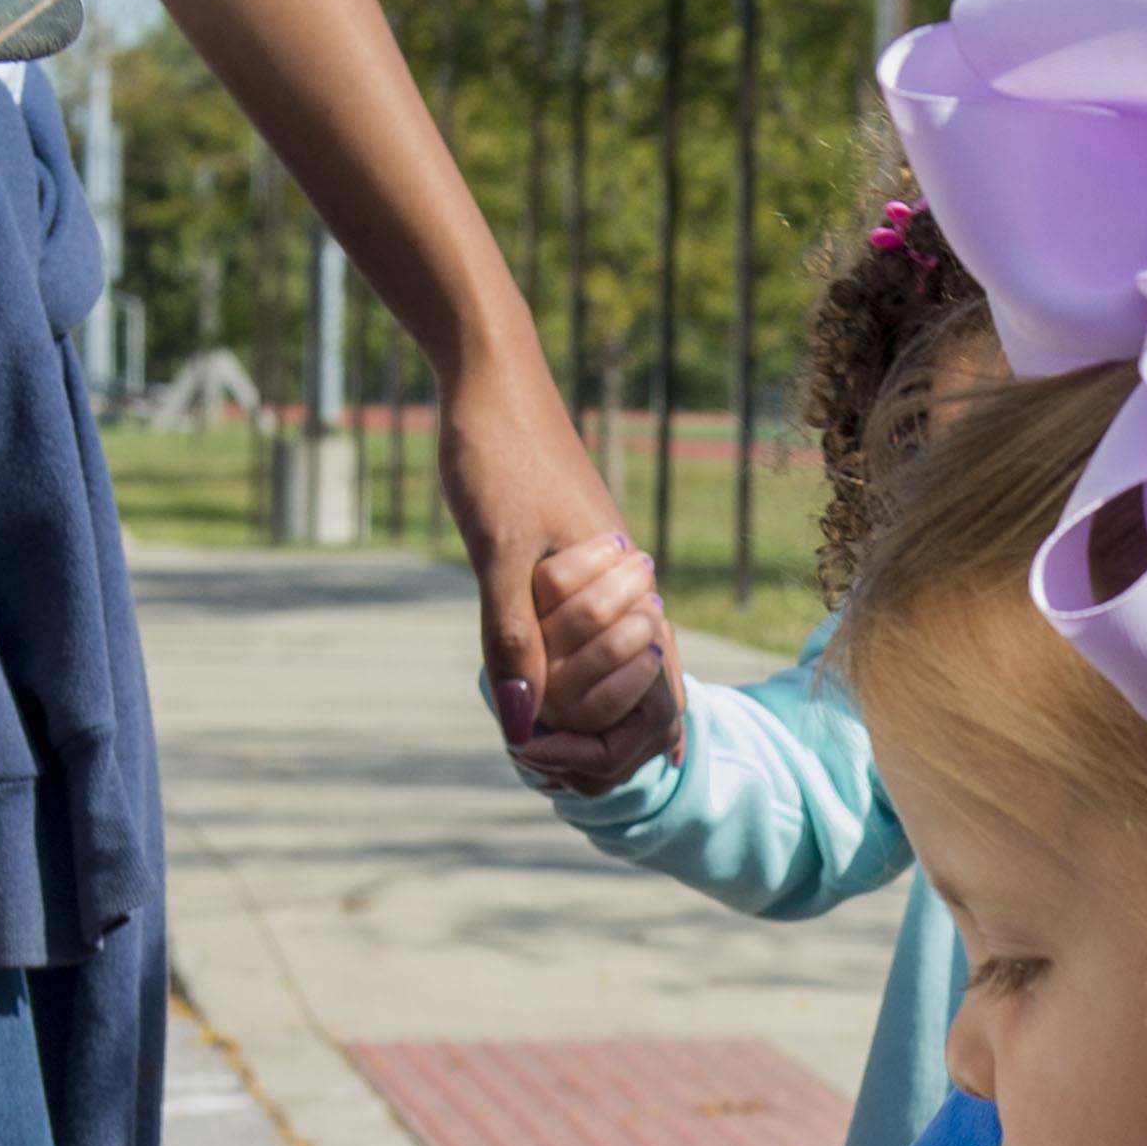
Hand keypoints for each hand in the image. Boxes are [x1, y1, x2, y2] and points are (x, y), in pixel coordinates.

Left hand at [448, 380, 651, 787]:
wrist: (489, 374)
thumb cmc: (496, 454)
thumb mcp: (496, 550)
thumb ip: (511, 635)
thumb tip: (522, 720)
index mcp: (618, 576)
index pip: (658, 672)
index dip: (644, 727)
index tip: (621, 764)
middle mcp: (622, 570)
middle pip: (646, 667)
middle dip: (618, 722)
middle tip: (575, 771)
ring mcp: (599, 557)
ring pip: (621, 642)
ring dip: (600, 693)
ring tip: (584, 747)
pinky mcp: (572, 543)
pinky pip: (592, 615)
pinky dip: (586, 656)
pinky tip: (573, 674)